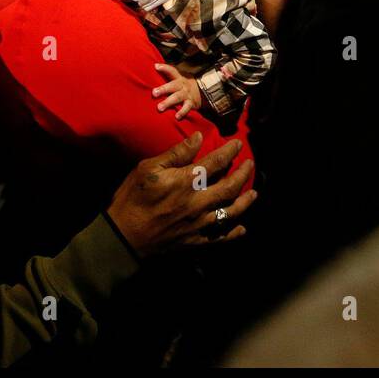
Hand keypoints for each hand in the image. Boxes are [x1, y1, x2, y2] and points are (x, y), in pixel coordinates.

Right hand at [104, 132, 256, 255]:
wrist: (124, 236)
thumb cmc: (132, 198)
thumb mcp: (148, 169)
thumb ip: (176, 154)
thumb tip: (199, 137)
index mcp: (186, 182)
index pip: (216, 162)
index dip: (230, 152)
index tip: (238, 144)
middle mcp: (198, 202)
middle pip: (230, 187)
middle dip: (243, 174)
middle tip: (250, 165)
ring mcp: (199, 223)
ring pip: (231, 212)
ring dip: (245, 202)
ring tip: (254, 194)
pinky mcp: (195, 240)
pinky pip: (221, 237)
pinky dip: (233, 233)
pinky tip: (241, 228)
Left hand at [152, 63, 203, 119]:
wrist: (203, 91)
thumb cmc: (184, 85)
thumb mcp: (178, 78)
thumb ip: (168, 75)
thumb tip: (154, 67)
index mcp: (178, 78)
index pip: (171, 71)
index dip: (164, 68)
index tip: (156, 66)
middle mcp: (182, 85)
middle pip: (172, 86)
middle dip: (163, 89)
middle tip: (154, 93)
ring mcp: (186, 94)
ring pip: (177, 97)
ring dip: (168, 102)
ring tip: (160, 107)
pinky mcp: (191, 103)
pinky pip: (186, 107)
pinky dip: (182, 112)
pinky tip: (176, 116)